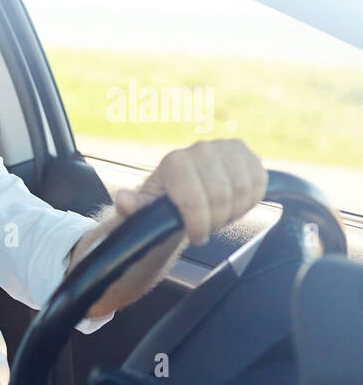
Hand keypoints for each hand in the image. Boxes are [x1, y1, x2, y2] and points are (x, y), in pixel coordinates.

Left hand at [114, 139, 266, 245]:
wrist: (185, 191)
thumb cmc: (164, 202)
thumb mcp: (144, 208)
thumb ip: (133, 207)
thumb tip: (123, 199)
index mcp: (174, 162)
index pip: (195, 199)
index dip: (199, 223)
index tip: (196, 237)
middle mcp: (201, 149)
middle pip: (222, 196)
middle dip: (217, 219)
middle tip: (208, 227)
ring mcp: (226, 148)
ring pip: (244, 189)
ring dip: (234, 210)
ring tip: (219, 215)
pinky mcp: (246, 153)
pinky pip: (260, 181)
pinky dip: (251, 199)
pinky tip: (235, 204)